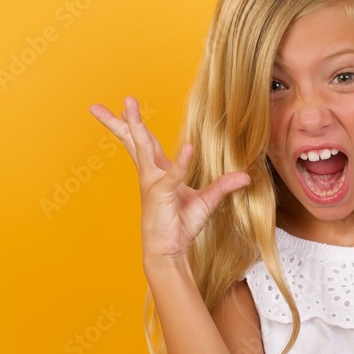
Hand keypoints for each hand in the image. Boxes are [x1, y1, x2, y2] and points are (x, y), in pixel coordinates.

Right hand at [89, 96, 250, 259]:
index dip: (135, 124)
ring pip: (143, 148)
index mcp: (157, 172)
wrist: (169, 251)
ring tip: (127, 106)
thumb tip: (245, 177)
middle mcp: (151, 174)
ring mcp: (153, 183)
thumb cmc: (180, 227)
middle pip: (135, 140)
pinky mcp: (160, 195)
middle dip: (123, 120)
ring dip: (136, 126)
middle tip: (108, 102)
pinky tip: (189, 148)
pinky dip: (181, 163)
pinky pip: (172, 176)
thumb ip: (223, 186)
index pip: (145, 143)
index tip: (124, 107)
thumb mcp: (207, 202)